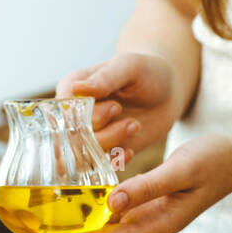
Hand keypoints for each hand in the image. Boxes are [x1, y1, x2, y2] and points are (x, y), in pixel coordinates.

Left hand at [25, 133, 231, 232]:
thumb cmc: (212, 161)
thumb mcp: (180, 170)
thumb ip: (146, 188)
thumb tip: (112, 205)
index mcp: (155, 227)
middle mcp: (148, 230)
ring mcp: (147, 222)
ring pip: (102, 231)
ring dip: (72, 230)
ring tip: (39, 227)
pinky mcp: (146, 210)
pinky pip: (110, 218)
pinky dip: (87, 215)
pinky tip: (68, 209)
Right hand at [58, 51, 180, 158]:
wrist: (167, 92)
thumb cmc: (146, 71)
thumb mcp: (128, 67)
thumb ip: (104, 78)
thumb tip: (76, 89)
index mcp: (71, 88)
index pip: (64, 111)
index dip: (87, 116)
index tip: (115, 106)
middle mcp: (74, 114)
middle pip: (73, 134)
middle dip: (102, 130)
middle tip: (126, 116)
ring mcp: (88, 134)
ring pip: (85, 152)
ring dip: (111, 142)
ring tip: (134, 126)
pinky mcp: (104, 150)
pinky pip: (99, 165)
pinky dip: (115, 161)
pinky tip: (130, 150)